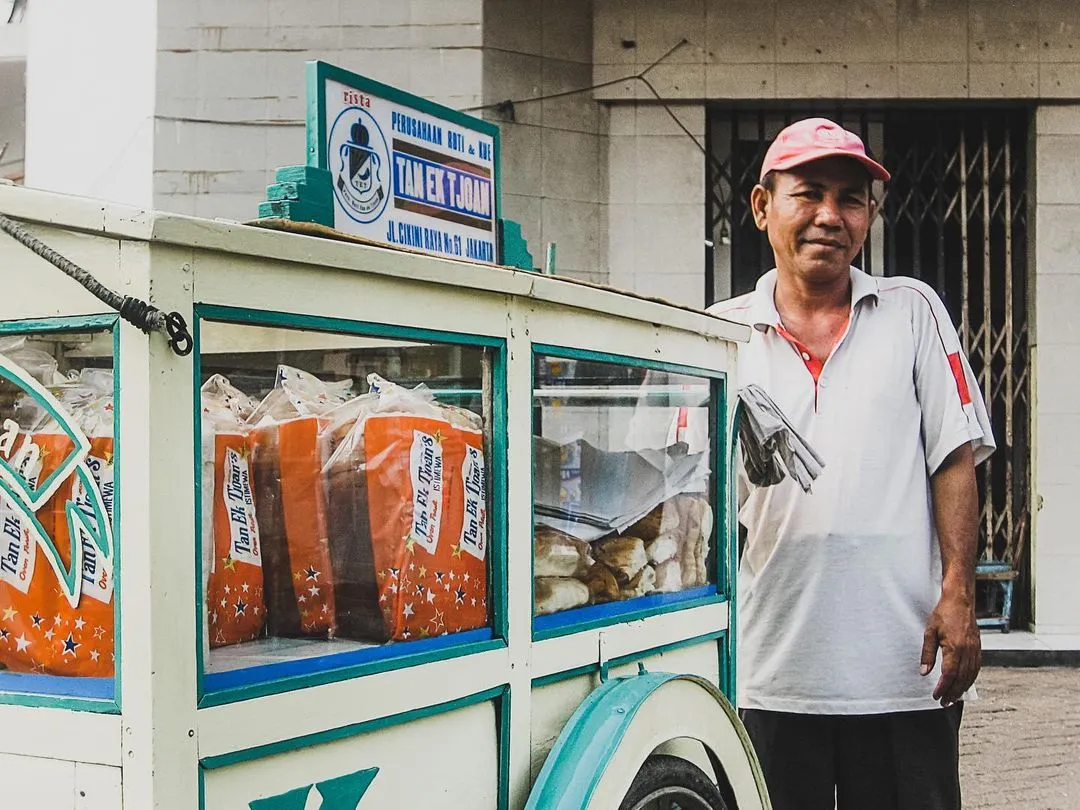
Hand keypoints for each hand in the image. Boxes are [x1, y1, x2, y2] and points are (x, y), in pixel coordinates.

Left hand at [921, 592, 980, 706]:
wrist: (960, 601)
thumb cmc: (944, 614)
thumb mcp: (929, 632)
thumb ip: (928, 653)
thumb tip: (924, 672)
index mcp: (955, 648)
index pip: (949, 675)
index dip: (943, 688)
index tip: (936, 696)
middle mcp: (967, 651)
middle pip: (961, 679)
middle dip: (953, 693)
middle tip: (944, 703)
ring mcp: (975, 650)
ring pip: (970, 676)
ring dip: (962, 689)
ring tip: (954, 698)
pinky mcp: (978, 648)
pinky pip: (976, 668)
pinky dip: (970, 679)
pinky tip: (964, 684)